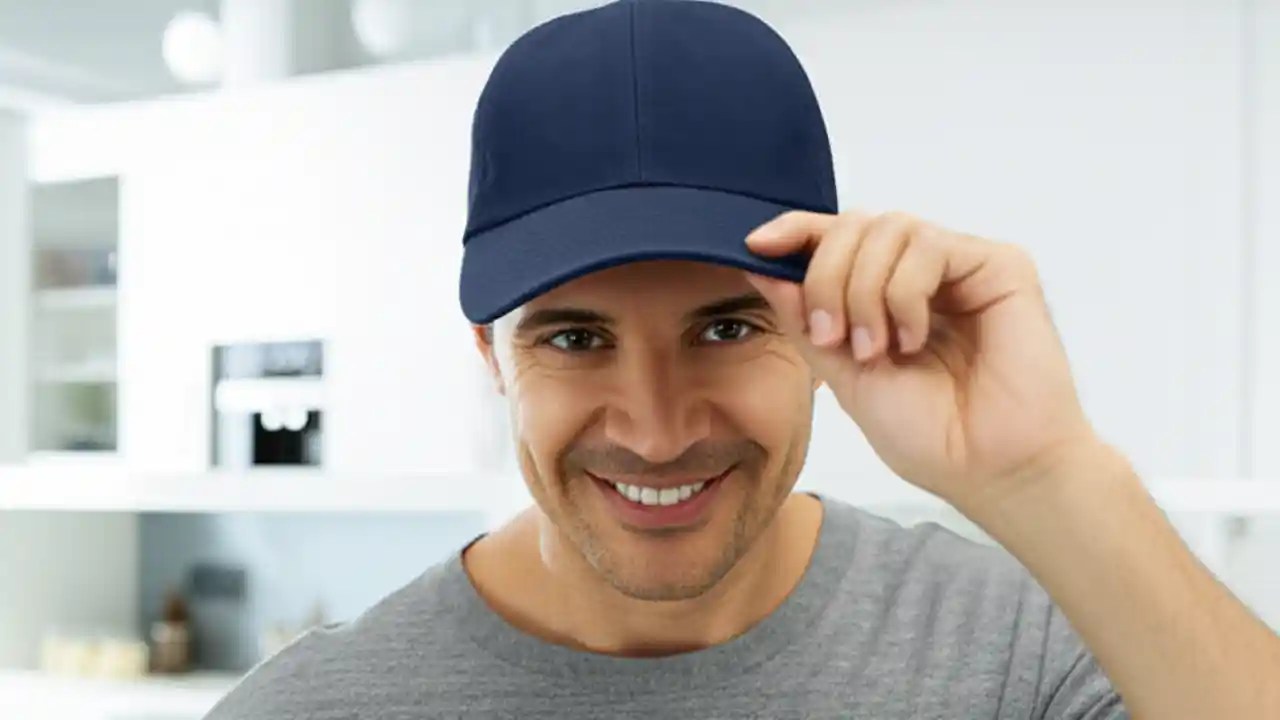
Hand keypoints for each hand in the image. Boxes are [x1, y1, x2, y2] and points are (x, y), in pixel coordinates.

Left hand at [744, 210, 1103, 513]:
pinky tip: (914, 338)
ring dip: (863, 291)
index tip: (755, 245)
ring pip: (887, 228)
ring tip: (876, 349)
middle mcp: (924, 272)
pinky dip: (904, 293)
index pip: (837, 238)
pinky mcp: (1000, 266)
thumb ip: (804, 319)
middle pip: (855, 225)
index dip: (795, 231)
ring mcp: (961, 266)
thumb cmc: (929, 434)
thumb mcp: (844, 373)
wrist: (988, 469)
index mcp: (886, 293)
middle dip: (826, 276)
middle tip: (832, 337)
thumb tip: (759, 266)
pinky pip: (929, 246)